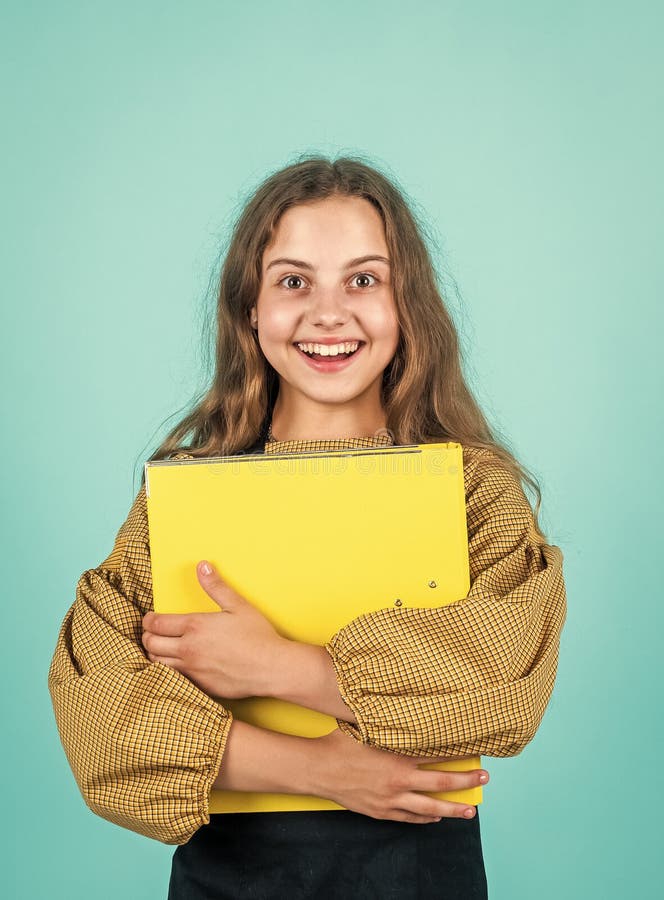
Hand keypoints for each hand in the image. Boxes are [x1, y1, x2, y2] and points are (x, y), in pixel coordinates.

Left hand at [141, 560, 288, 698]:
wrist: (271, 668)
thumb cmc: (257, 635)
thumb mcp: (238, 605)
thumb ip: (216, 586)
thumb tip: (202, 566)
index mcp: (195, 626)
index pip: (156, 623)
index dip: (148, 620)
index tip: (150, 618)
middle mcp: (188, 649)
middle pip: (151, 643)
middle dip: (147, 636)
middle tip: (152, 632)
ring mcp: (192, 670)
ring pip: (157, 663)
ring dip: (154, 654)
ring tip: (161, 648)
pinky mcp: (199, 685)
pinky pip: (172, 678)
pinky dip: (166, 671)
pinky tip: (174, 666)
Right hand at [312, 729, 488, 823]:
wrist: (318, 769)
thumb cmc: (340, 743)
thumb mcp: (366, 726)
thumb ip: (387, 719)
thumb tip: (401, 702)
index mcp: (399, 757)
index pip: (437, 754)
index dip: (458, 753)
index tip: (475, 750)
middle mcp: (399, 781)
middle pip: (441, 784)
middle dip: (466, 783)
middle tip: (484, 780)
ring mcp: (391, 800)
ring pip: (429, 809)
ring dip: (452, 809)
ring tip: (470, 811)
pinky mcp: (381, 812)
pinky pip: (409, 819)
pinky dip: (425, 819)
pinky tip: (435, 818)